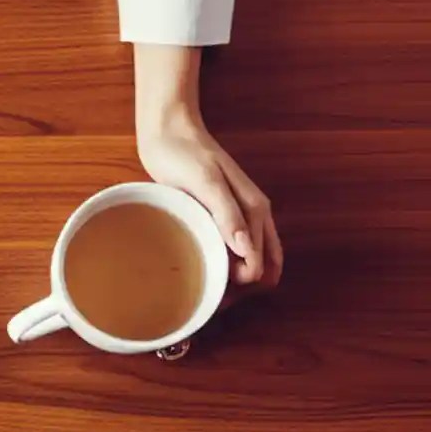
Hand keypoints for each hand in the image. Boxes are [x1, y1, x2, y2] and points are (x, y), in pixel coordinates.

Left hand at [132, 44, 281, 290]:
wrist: (169, 132)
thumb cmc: (183, 153)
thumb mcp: (205, 181)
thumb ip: (227, 213)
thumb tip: (246, 249)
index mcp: (255, 211)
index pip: (264, 265)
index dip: (242, 286)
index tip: (212, 294)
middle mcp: (253, 218)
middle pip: (263, 269)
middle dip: (242, 291)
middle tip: (206, 299)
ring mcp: (238, 219)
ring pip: (250, 263)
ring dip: (233, 282)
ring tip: (202, 290)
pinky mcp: (220, 218)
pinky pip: (232, 251)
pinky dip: (223, 267)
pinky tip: (201, 271)